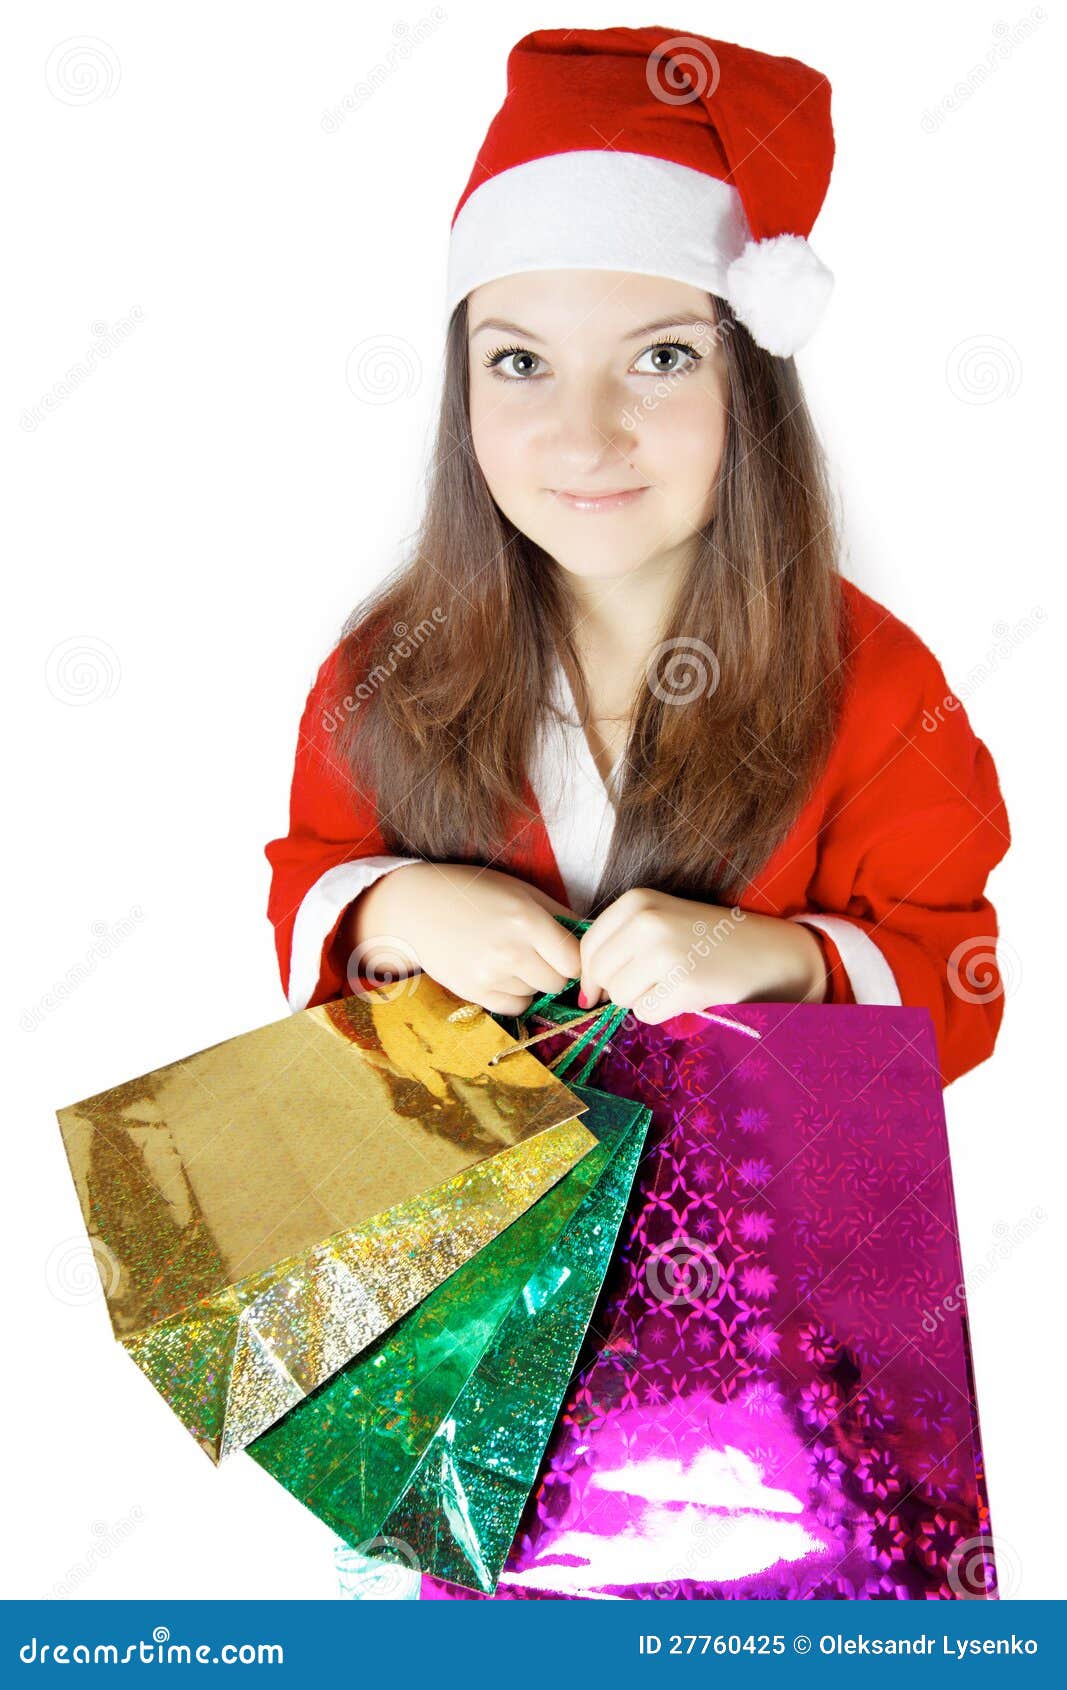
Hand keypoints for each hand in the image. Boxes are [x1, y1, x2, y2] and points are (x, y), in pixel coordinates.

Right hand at [349, 862, 581, 1016]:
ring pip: (536, 995)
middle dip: (555, 971)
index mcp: (527, 920)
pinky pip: (514, 1008)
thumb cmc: (475, 891)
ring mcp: (490, 975)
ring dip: (532, 982)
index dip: (575, 958)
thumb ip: (560, 915)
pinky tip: (501, 974)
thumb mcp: (521, 891)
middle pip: (559, 982)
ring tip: (511, 958)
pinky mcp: (473, 992)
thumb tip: (593, 940)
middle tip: (538, 953)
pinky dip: (515, 996)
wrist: (418, 906)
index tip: (566, 952)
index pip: (575, 960)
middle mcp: (510, 951)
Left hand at [577, 888, 826, 1023]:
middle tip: (652, 982)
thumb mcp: (659, 920)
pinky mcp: (683, 984)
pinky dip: (660, 1012)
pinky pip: (645, 1013)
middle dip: (618, 988)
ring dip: (641, 999)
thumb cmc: (707, 939)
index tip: (596, 990)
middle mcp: (647, 921)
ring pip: (620, 997)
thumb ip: (619, 942)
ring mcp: (665, 952)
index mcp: (637, 900)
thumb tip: (584, 988)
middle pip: (601, 974)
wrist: (767, 952)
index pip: (588, 947)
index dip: (589, 975)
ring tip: (671, 983)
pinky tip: (685, 994)